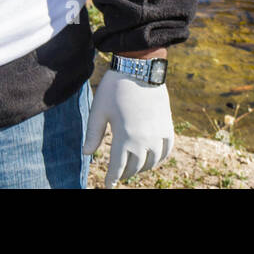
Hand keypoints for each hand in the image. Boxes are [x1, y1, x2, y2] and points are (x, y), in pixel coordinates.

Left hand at [82, 69, 173, 187]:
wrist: (139, 68)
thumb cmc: (115, 88)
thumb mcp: (99, 111)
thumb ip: (92, 134)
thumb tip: (86, 154)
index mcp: (124, 138)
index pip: (118, 168)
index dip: (112, 179)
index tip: (108, 185)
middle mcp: (143, 141)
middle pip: (135, 167)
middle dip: (125, 173)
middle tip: (118, 174)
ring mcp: (158, 134)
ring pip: (152, 162)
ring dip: (142, 168)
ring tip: (134, 167)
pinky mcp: (167, 126)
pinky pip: (167, 150)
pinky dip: (160, 159)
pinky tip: (153, 159)